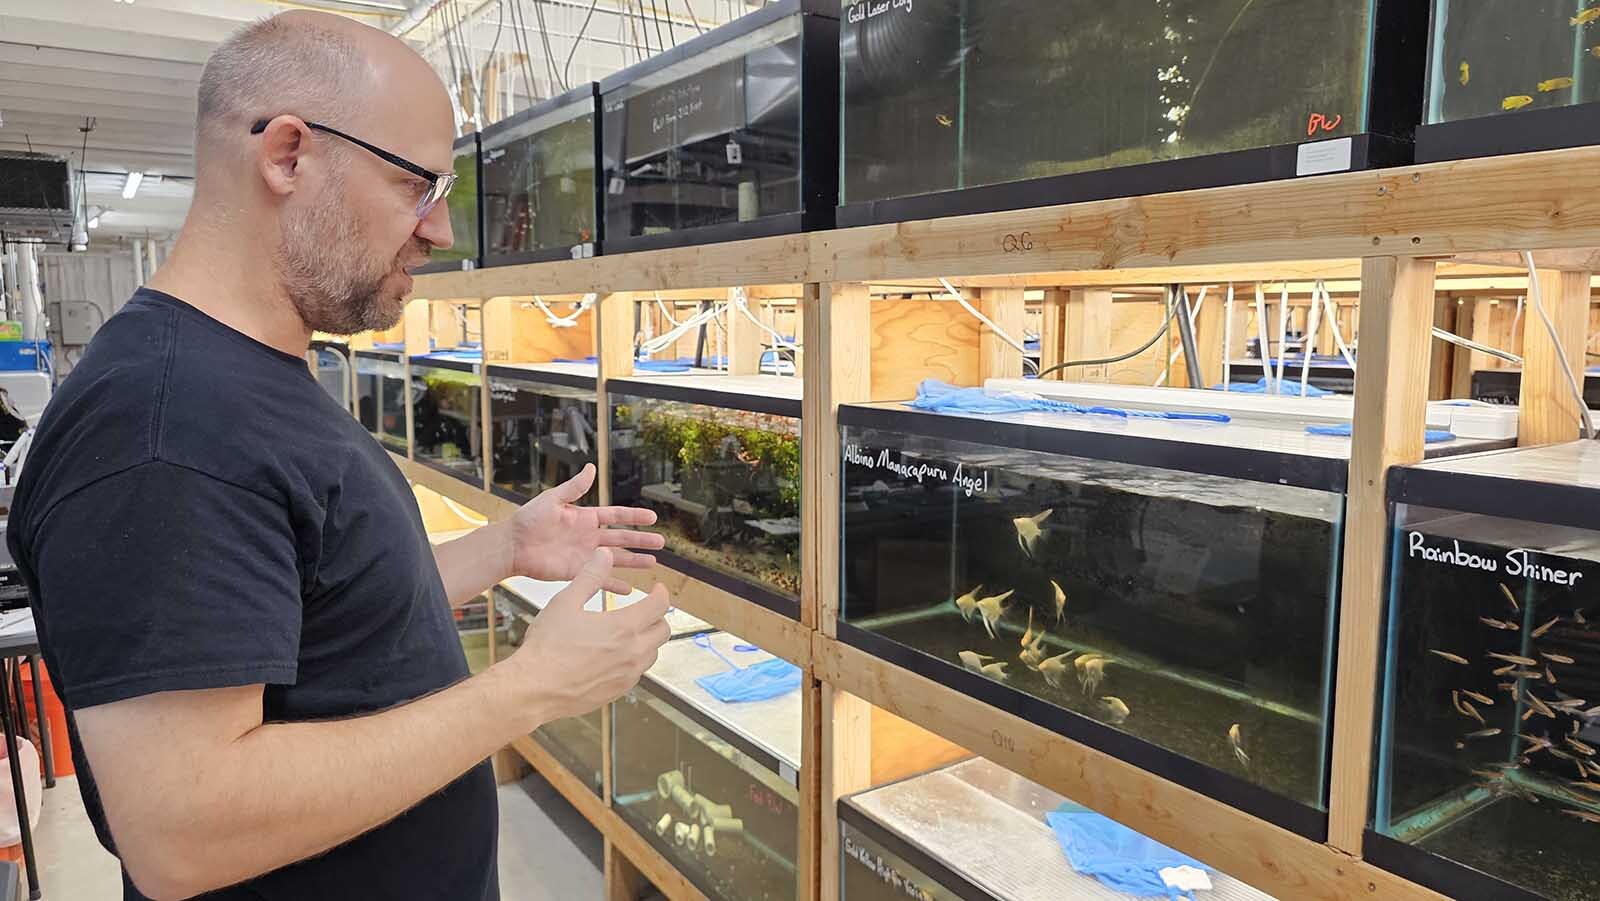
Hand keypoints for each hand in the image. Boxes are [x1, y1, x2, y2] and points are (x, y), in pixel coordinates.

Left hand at [506, 463, 664, 594]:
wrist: (512, 545)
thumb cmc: (529, 520)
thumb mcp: (553, 500)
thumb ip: (574, 488)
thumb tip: (591, 467)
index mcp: (585, 518)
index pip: (617, 516)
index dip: (634, 516)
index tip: (653, 517)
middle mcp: (589, 537)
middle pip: (622, 538)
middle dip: (641, 540)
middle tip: (661, 543)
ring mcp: (584, 556)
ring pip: (616, 559)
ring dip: (634, 561)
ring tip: (653, 564)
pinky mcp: (576, 572)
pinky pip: (599, 580)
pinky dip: (614, 586)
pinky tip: (629, 590)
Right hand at [510, 549, 671, 723]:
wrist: (535, 689)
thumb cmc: (547, 647)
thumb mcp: (566, 602)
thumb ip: (590, 577)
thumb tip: (604, 556)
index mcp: (624, 626)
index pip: (659, 606)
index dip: (661, 593)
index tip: (657, 589)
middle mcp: (633, 652)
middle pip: (663, 630)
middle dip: (658, 616)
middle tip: (645, 609)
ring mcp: (627, 674)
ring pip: (653, 653)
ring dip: (648, 639)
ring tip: (630, 632)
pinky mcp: (619, 690)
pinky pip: (638, 673)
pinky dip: (635, 660)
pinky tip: (617, 655)